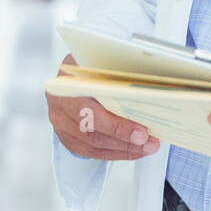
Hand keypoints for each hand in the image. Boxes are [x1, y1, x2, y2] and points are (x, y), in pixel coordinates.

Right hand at [46, 55, 161, 160]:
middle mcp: (60, 106)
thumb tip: (143, 74)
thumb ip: (113, 68)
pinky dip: (115, 152)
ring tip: (147, 147)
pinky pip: (92, 151)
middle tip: (150, 142)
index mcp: (66, 84)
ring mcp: (61, 124)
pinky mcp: (67, 137)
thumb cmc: (86, 63)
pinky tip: (133, 150)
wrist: (69, 70)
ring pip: (93, 145)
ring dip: (123, 149)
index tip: (142, 132)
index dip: (117, 125)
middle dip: (125, 140)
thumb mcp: (96, 58)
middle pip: (93, 132)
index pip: (91, 111)